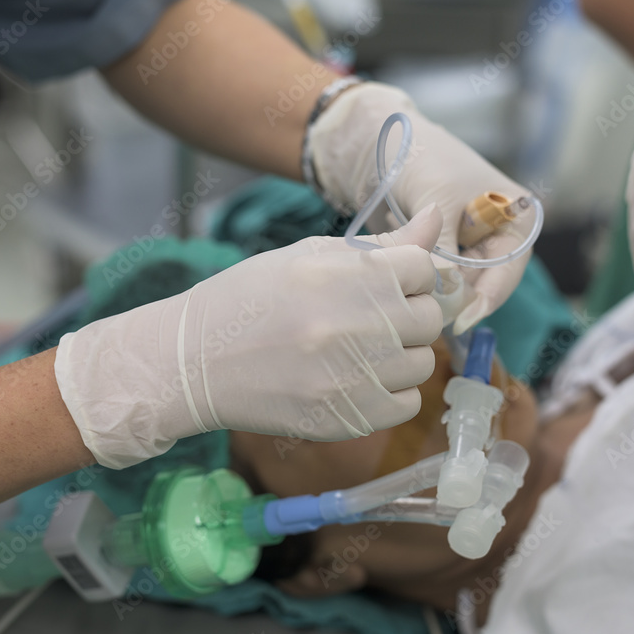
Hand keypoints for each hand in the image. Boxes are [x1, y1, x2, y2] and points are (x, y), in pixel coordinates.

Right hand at [54, 208, 444, 468]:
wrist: (197, 360)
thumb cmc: (251, 298)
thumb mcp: (310, 255)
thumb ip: (380, 244)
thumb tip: (435, 216)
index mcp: (352, 274)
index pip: (425, 267)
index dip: (406, 273)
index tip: (381, 282)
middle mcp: (361, 325)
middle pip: (430, 316)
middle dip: (407, 313)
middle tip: (367, 318)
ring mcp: (357, 376)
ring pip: (423, 362)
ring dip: (400, 355)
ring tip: (356, 349)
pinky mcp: (351, 418)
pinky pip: (407, 404)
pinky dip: (389, 393)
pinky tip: (354, 379)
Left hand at [309, 82, 532, 332]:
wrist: (385, 145)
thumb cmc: (423, 159)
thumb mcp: (438, 202)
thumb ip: (446, 250)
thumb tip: (448, 296)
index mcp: (516, 217)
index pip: (508, 270)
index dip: (485, 298)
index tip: (460, 320)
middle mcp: (498, 236)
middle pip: (483, 284)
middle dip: (456, 298)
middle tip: (426, 310)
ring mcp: (469, 247)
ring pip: (457, 286)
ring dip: (434, 288)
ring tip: (409, 279)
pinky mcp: (442, 254)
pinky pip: (435, 279)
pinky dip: (420, 278)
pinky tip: (402, 268)